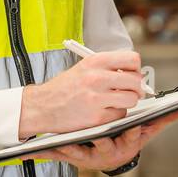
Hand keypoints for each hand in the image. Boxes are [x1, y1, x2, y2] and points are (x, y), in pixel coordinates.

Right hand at [18, 50, 145, 137]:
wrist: (41, 107)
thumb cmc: (63, 88)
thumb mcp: (83, 68)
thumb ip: (106, 68)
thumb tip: (133, 73)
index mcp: (95, 61)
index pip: (132, 59)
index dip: (136, 69)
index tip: (133, 75)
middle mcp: (97, 77)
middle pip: (135, 80)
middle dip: (136, 88)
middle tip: (131, 92)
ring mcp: (97, 98)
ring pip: (131, 99)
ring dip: (127, 103)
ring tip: (115, 102)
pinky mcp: (96, 118)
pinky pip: (120, 115)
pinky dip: (115, 115)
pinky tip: (103, 112)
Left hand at [44, 105, 177, 171]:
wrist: (101, 156)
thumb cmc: (123, 141)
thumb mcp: (144, 132)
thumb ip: (163, 120)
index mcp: (124, 148)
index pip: (129, 141)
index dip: (130, 136)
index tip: (132, 128)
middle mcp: (106, 155)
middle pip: (102, 150)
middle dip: (97, 143)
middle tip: (90, 135)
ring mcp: (88, 158)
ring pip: (76, 155)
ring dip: (63, 151)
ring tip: (54, 143)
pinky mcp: (71, 156)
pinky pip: (58, 154)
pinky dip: (46, 152)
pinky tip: (31, 150)